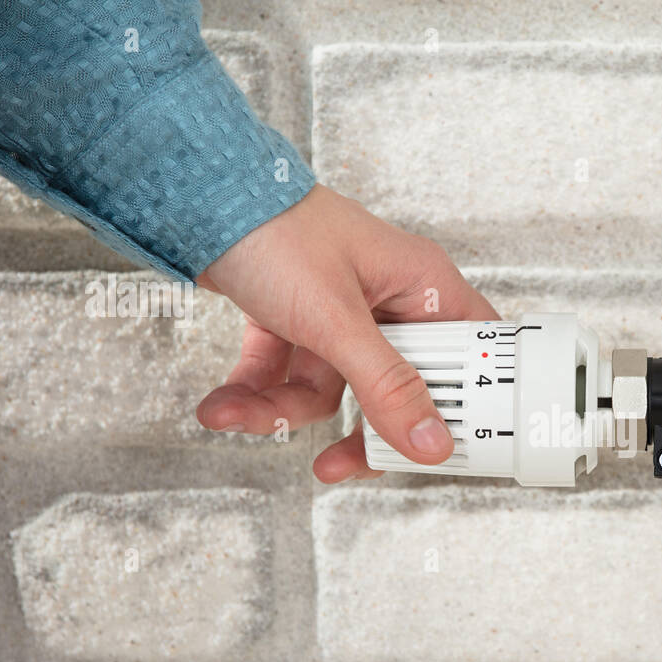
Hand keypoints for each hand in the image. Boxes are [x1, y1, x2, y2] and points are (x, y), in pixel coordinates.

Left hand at [195, 184, 499, 480]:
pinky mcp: (295, 319)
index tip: (439, 452)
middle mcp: (387, 300)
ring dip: (280, 409)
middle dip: (351, 428)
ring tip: (236, 415)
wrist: (193, 195)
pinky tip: (221, 404)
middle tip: (335, 465)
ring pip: (330, 389)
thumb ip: (385, 387)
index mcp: (421, 284)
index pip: (468, 356)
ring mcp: (340, 312)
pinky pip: (286, 374)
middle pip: (394, 388)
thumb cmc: (274, 228)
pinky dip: (253, 391)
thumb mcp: (336, 319)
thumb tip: (430, 443)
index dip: (461, 406)